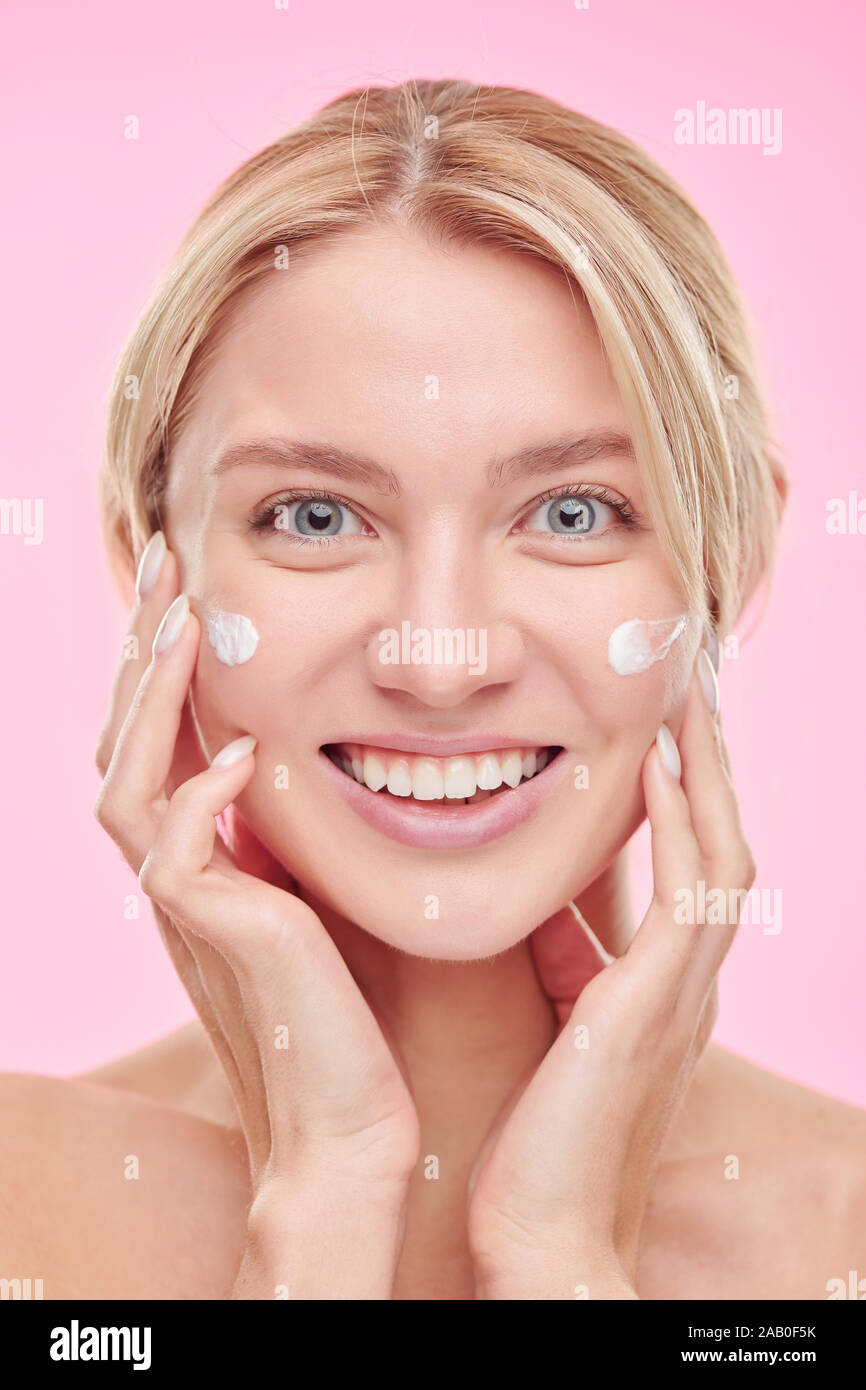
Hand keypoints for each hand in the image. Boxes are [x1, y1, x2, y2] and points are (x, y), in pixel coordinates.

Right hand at [94, 534, 419, 1297]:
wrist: (349, 1128)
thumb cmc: (359, 1017)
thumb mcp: (329, 898)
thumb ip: (306, 837)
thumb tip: (323, 767)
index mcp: (207, 864)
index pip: (162, 744)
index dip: (167, 670)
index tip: (196, 595)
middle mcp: (180, 880)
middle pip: (124, 745)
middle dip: (142, 654)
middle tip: (167, 567)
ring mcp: (183, 911)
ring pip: (123, 782)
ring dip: (149, 696)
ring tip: (182, 622)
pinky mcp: (209, 938)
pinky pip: (170, 849)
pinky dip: (197, 793)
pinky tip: (240, 751)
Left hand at [466, 649, 752, 1298]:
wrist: (547, 1233)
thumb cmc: (544, 1136)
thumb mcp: (560, 1022)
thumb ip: (565, 957)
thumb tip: (546, 898)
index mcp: (667, 985)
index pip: (694, 865)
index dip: (687, 792)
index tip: (662, 726)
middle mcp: (690, 982)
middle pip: (722, 842)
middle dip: (710, 763)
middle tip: (689, 686)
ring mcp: (685, 992)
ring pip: (723, 851)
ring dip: (708, 770)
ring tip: (688, 696)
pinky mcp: (658, 1002)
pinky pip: (692, 889)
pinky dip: (683, 819)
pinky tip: (657, 760)